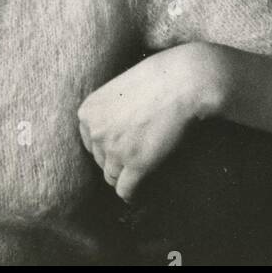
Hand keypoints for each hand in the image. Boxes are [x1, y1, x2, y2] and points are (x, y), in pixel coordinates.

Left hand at [77, 43, 228, 201]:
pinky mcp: (137, 164)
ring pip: (112, 178)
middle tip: (137, 154)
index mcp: (88, 112)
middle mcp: (96, 132)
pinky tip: (141, 192)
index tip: (123, 145)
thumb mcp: (118, 88)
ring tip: (141, 172)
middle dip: (116, 160)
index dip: (108, 145)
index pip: (90, 143)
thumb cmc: (156, 78)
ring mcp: (115, 149)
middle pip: (101, 161)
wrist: (183, 81)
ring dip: (126, 176)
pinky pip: (126, 191)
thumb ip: (106, 112)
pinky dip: (133, 194)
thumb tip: (110, 135)